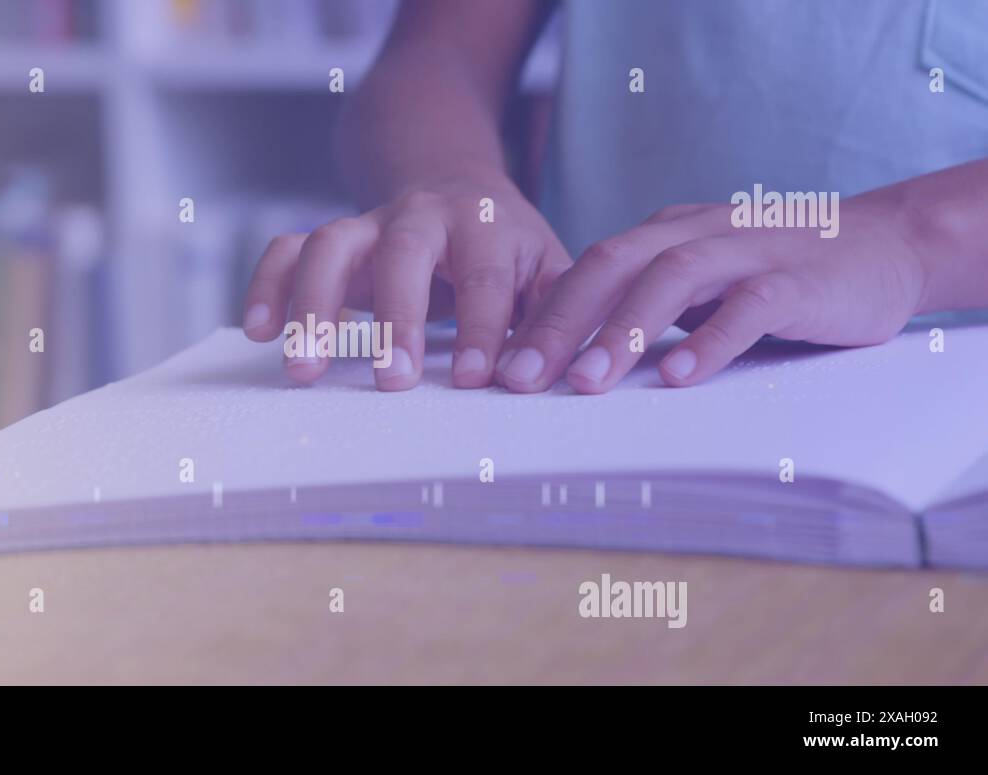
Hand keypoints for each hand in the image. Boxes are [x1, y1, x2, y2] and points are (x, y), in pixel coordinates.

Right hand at [242, 171, 571, 389]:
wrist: (458, 189)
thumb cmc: (506, 248)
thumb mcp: (546, 270)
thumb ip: (551, 317)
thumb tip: (538, 374)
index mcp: (484, 225)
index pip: (483, 277)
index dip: (480, 328)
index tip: (473, 379)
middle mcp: (422, 217)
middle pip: (401, 253)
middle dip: (395, 318)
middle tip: (391, 380)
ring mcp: (368, 225)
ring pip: (330, 245)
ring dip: (312, 305)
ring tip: (303, 368)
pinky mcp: (332, 240)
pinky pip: (288, 249)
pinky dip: (268, 284)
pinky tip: (260, 329)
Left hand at [497, 191, 928, 393]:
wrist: (886, 242)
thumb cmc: (776, 273)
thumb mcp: (701, 282)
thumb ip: (648, 305)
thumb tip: (573, 357)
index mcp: (665, 234)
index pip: (588, 270)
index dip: (541, 316)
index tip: (500, 366)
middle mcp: (697, 232)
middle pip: (613, 266)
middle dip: (561, 323)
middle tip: (520, 377)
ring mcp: (749, 250)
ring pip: (672, 278)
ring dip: (624, 330)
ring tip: (586, 382)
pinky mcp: (799, 279)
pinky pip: (748, 306)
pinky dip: (710, 340)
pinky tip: (679, 377)